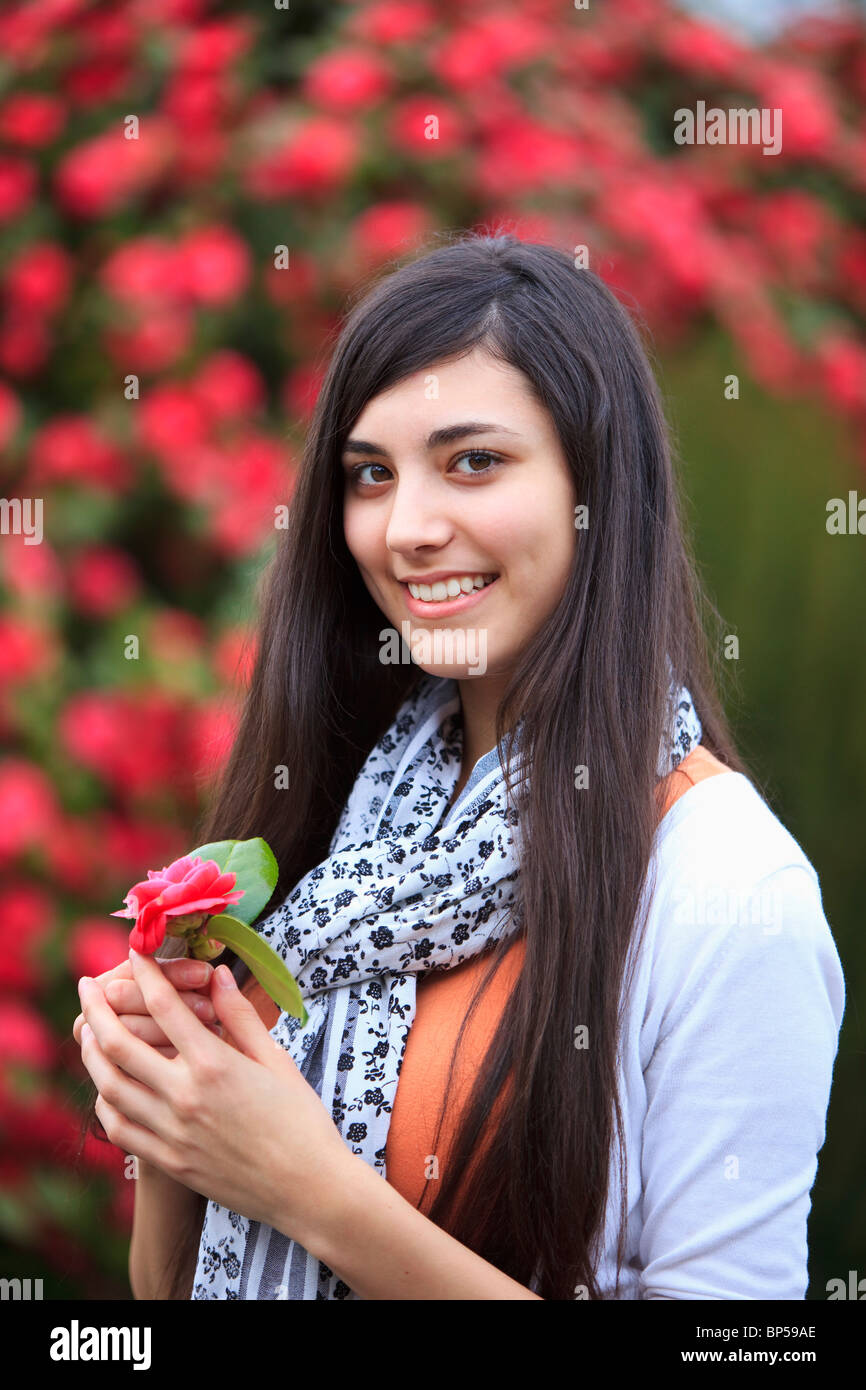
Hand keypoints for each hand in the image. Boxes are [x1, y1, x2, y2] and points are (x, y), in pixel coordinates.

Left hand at [77, 949, 350, 1249]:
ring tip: (88, 1031)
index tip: (133, 953)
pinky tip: (106, 1086)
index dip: (144, 973)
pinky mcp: (168, 1161)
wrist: (307, 1187)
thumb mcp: (276, 1059)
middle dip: (96, 1007)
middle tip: (87, 985)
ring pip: (110, 1085)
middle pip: (119, 1043)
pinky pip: (120, 1128)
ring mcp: (172, 1131)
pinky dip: (105, 1102)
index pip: (164, 1005)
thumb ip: (240, 1015)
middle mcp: (185, 1095)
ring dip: (91, 1053)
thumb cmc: (300, 1119)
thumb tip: (216, 974)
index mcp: (215, 1064)